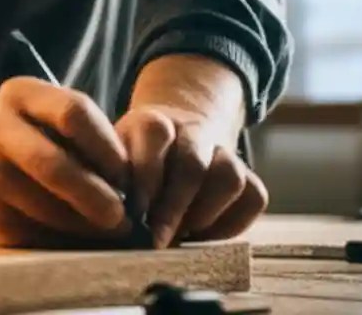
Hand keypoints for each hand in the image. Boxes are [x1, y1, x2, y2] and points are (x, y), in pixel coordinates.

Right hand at [0, 77, 131, 247]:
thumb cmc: (37, 137)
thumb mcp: (57, 119)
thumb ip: (91, 139)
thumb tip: (132, 186)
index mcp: (19, 93)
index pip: (73, 113)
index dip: (107, 147)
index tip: (127, 174)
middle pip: (52, 164)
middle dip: (93, 195)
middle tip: (121, 216)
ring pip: (47, 206)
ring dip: (85, 223)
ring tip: (107, 226)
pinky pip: (38, 232)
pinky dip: (67, 236)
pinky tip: (80, 231)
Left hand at [118, 55, 268, 248]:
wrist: (174, 130)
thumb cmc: (131, 157)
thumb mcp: (111, 156)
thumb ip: (109, 179)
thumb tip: (107, 214)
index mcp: (152, 121)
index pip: (155, 136)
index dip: (145, 178)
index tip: (133, 214)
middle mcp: (192, 130)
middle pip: (193, 165)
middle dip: (173, 208)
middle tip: (157, 240)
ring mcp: (223, 150)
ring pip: (230, 177)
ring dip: (204, 214)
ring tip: (181, 234)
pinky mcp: (247, 172)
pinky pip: (254, 196)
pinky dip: (231, 222)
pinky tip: (202, 234)